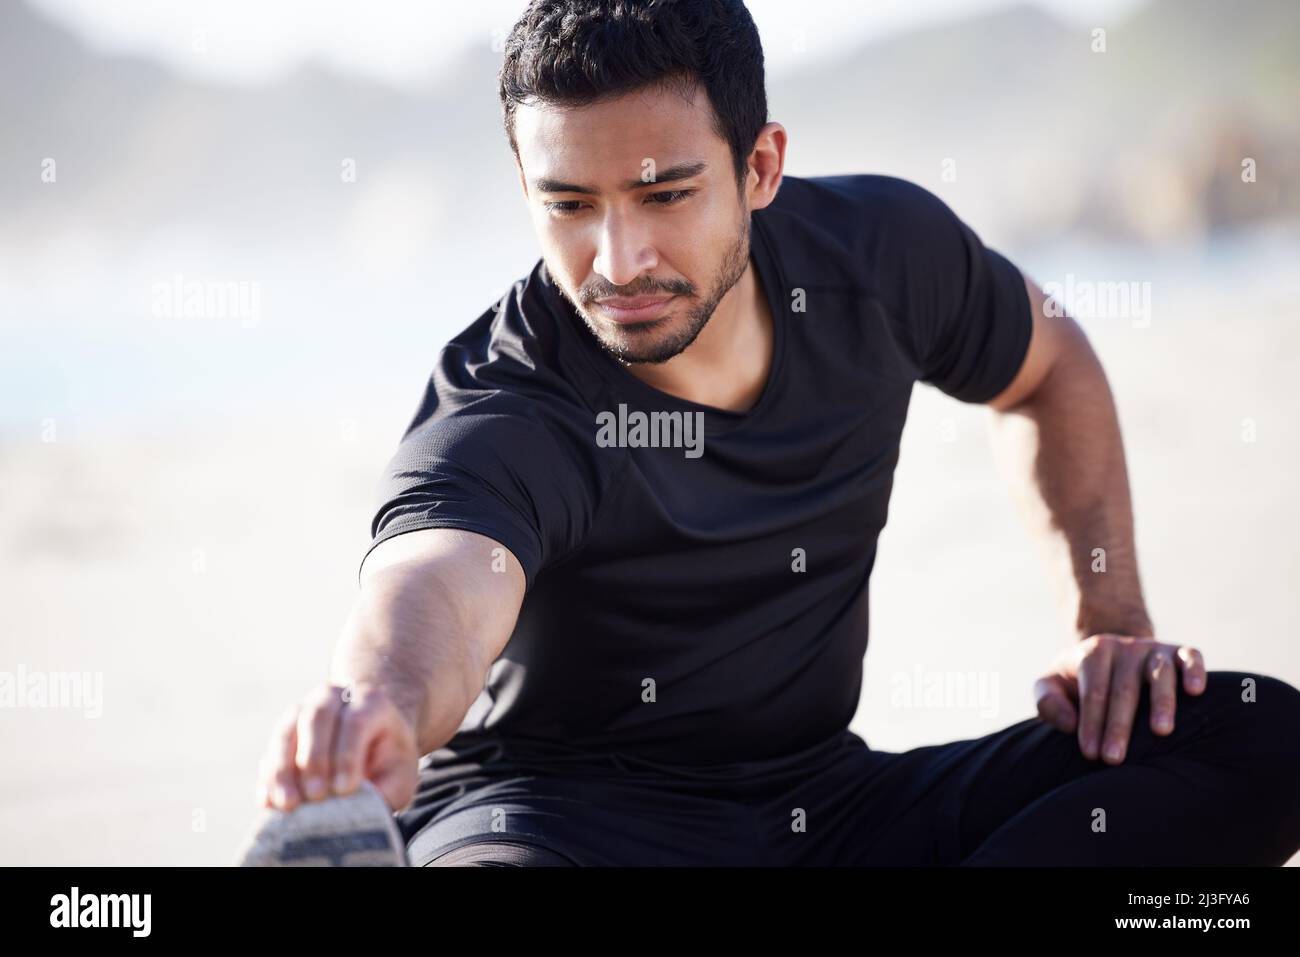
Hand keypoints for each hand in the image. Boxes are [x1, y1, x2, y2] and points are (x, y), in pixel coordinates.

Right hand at [255, 682, 419, 812]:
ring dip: (284, 769)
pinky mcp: (282, 733)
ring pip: (286, 732)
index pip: (355, 722)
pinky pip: (270, 752)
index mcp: (371, 702)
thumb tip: (357, 808)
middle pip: (316, 717)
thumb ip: (385, 789)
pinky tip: (270, 803)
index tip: (345, 789)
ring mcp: (303, 710)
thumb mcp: (400, 774)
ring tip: (288, 804)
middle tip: (316, 796)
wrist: (369, 745)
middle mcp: (333, 697)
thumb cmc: (388, 762)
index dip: (347, 756)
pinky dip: (268, 778)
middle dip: (314, 759)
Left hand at [1034, 633, 1206, 763]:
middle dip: (1119, 726)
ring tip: (1162, 731)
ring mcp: (1153, 648)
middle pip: (1123, 689)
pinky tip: (1196, 691)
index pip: (1092, 692)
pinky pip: (1190, 655)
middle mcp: (1125, 648)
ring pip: (1159, 673)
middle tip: (1115, 759)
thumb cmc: (1078, 679)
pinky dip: (1195, 670)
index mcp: (1093, 654)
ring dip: (1161, 701)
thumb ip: (1048, 701)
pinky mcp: (1178, 651)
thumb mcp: (1052, 684)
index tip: (1091, 754)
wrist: (1109, 652)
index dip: (1091, 723)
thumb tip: (1070, 724)